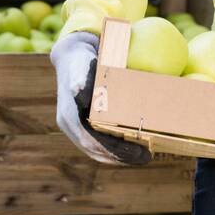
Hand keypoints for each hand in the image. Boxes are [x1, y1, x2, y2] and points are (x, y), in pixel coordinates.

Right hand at [50, 30, 151, 165]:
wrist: (73, 57)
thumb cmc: (80, 61)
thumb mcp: (79, 66)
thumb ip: (79, 77)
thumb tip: (79, 89)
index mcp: (68, 115)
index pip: (89, 141)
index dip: (112, 150)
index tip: (135, 151)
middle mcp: (70, 126)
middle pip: (95, 150)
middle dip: (120, 157)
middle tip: (146, 157)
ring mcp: (76, 128)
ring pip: (97, 151)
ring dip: (120, 157)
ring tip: (143, 156)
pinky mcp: (84, 126)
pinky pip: (100, 143)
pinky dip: (116, 149)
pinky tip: (134, 148)